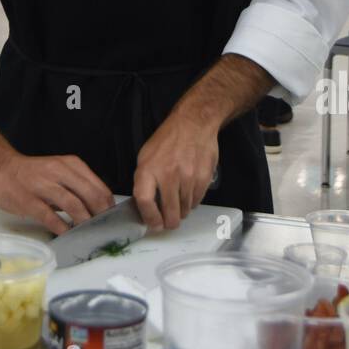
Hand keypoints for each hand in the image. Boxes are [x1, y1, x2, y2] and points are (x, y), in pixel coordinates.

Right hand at [0, 150, 114, 235]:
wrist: (1, 168)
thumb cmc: (32, 173)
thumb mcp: (59, 171)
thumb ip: (77, 186)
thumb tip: (98, 208)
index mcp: (70, 164)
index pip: (98, 186)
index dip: (108, 205)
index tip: (112, 219)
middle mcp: (59, 172)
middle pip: (90, 195)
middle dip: (100, 215)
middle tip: (104, 229)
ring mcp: (43, 186)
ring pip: (73, 204)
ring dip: (85, 221)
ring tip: (90, 233)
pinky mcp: (29, 200)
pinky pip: (50, 216)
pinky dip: (62, 227)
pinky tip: (68, 234)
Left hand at [133, 110, 219, 230]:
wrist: (193, 123)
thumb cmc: (166, 140)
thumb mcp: (146, 156)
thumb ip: (145, 181)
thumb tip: (146, 205)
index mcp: (148, 169)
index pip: (145, 201)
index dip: (149, 218)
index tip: (154, 225)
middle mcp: (168, 175)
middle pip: (169, 212)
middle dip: (169, 223)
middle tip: (168, 223)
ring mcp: (188, 177)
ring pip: (185, 209)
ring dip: (181, 211)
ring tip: (178, 203)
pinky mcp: (204, 178)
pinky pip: (197, 201)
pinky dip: (192, 202)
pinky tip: (188, 193)